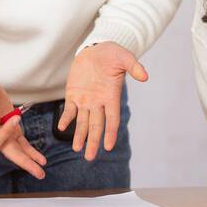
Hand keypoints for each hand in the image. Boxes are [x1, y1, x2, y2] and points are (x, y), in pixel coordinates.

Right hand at [0, 72, 45, 178]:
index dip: (6, 131)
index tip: (16, 118)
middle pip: (8, 151)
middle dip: (23, 162)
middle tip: (38, 172)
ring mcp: (2, 131)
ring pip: (16, 150)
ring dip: (29, 160)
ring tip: (41, 170)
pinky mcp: (10, 127)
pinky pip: (21, 143)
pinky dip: (30, 151)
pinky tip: (39, 159)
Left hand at [58, 43, 147, 160]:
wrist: (97, 49)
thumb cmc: (113, 54)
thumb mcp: (125, 58)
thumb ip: (134, 67)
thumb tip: (145, 76)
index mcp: (112, 97)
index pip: (112, 119)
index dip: (110, 133)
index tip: (108, 146)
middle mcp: (98, 102)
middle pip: (96, 126)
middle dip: (93, 142)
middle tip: (90, 157)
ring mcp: (85, 100)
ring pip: (82, 122)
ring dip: (79, 135)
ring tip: (77, 149)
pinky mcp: (73, 94)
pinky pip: (69, 109)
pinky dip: (65, 118)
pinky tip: (62, 127)